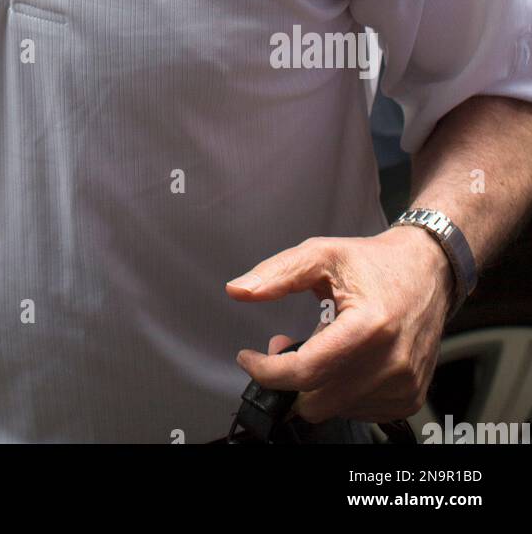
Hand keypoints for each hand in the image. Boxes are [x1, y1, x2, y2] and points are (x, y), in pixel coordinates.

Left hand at [225, 228, 455, 421]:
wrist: (428, 272)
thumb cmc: (374, 263)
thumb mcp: (321, 254)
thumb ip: (277, 274)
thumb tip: (238, 290)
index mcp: (369, 326)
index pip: (306, 372)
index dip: (267, 371)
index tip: (249, 358)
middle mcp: (392, 362)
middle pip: (316, 401)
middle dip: (290, 378)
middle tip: (286, 345)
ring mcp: (404, 385)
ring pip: (334, 410)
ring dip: (316, 384)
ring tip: (321, 345)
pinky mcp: (410, 398)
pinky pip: (358, 412)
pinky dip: (341, 391)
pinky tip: (344, 360)